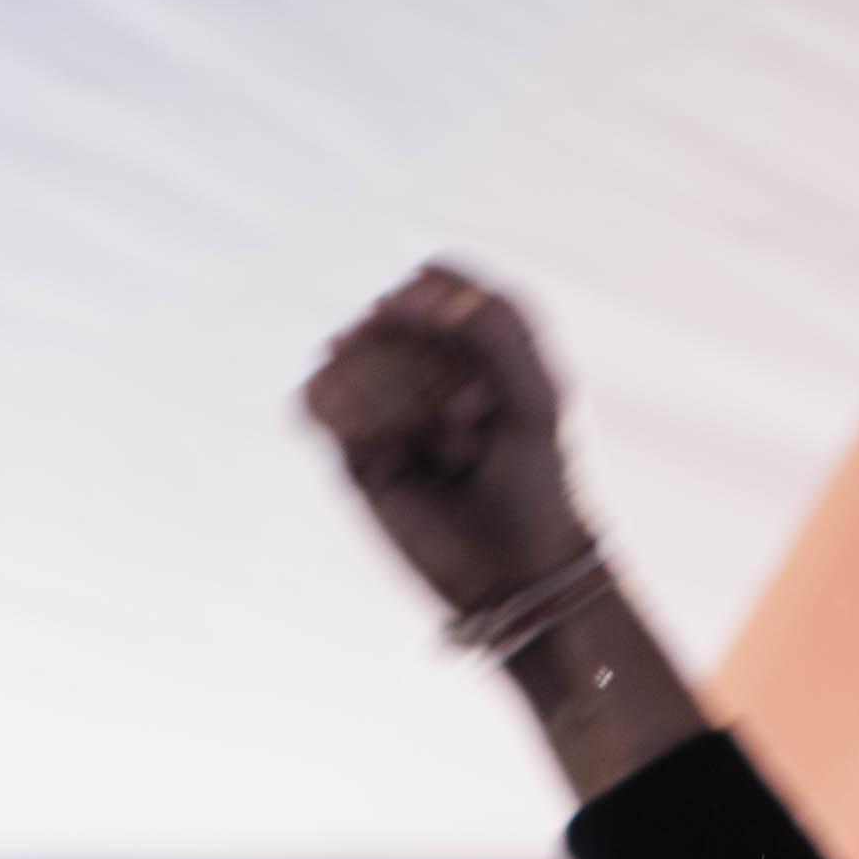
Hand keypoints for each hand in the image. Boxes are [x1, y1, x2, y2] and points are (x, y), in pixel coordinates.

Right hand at [304, 264, 593, 616]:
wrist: (519, 576)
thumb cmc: (541, 486)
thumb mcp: (537, 397)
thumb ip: (493, 326)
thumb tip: (402, 290)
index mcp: (474, 335)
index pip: (431, 282)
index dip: (448, 323)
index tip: (489, 389)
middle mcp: (423, 360)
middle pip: (387, 319)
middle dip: (431, 379)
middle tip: (474, 437)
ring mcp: (381, 401)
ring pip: (347, 355)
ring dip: (396, 405)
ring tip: (444, 456)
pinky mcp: (349, 448)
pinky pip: (317, 401)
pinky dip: (353, 421)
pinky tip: (391, 457)